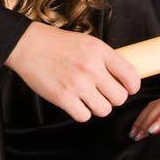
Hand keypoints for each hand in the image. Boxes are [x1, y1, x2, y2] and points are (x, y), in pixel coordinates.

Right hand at [5, 21, 139, 121]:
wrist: (27, 45)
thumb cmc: (55, 43)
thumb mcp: (86, 42)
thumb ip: (104, 58)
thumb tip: (122, 76)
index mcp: (99, 51)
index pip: (130, 75)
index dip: (132, 86)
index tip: (128, 88)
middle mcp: (91, 67)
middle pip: (120, 97)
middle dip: (113, 98)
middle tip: (103, 93)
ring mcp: (78, 84)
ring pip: (104, 110)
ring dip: (98, 107)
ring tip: (88, 98)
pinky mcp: (63, 98)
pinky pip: (84, 116)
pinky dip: (81, 112)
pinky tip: (75, 102)